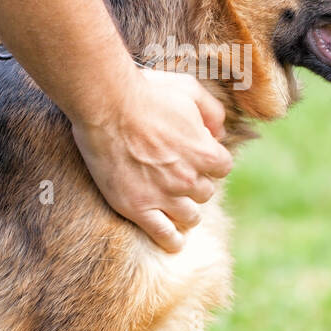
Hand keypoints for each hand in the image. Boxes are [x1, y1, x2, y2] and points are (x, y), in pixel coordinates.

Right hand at [71, 68, 233, 252]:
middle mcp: (189, 178)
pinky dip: (172, 240)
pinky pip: (164, 235)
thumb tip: (220, 132)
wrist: (107, 105)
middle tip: (175, 175)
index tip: (194, 156)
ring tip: (173, 205)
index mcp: (206, 152)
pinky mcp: (138, 208)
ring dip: (185, 210)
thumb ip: (212, 111)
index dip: (209, 161)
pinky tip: (173, 240)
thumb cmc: (147, 92)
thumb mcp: (189, 90)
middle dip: (194, 184)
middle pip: (205, 193)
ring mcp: (164, 196)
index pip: (223, 167)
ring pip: (190, 217)